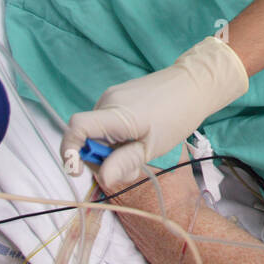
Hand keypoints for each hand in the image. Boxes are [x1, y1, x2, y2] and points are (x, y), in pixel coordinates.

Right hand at [60, 36, 248, 187]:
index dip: (69, 151)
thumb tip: (103, 179)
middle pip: (87, 137)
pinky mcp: (118, 95)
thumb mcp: (152, 146)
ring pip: (98, 131)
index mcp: (116, 114)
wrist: (194, 84)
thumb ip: (124, 162)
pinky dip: (116, 135)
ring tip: (139, 150)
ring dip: (111, 148)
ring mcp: (111, 96)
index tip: (78, 170)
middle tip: (129, 168)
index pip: (76, 128)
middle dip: (102, 158)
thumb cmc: (177, 115)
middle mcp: (107, 101)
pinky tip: (137, 137)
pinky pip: (107, 121)